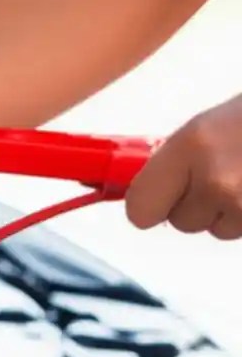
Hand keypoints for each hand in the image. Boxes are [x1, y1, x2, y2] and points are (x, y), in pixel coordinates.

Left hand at [127, 93, 241, 238]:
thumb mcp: (208, 127)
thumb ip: (169, 161)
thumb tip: (126, 191)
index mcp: (192, 146)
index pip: (139, 210)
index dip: (148, 205)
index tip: (157, 196)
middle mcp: (216, 179)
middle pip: (181, 222)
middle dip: (197, 204)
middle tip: (220, 173)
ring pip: (218, 229)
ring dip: (229, 210)